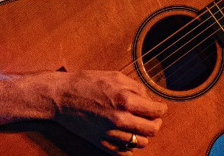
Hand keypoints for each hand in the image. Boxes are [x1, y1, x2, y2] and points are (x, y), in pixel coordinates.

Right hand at [51, 70, 166, 152]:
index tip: (160, 107)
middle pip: (152, 130)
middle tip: (153, 118)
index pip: (156, 111)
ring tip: (141, 127)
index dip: (161, 109)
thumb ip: (136, 88)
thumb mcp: (116, 76)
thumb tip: (149, 99)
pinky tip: (129, 138)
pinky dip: (130, 147)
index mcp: (125, 100)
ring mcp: (110, 133)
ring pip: (140, 143)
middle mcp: (120, 119)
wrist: (61, 96)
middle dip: (156, 123)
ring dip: (145, 136)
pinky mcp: (100, 142)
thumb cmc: (87, 83)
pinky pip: (123, 153)